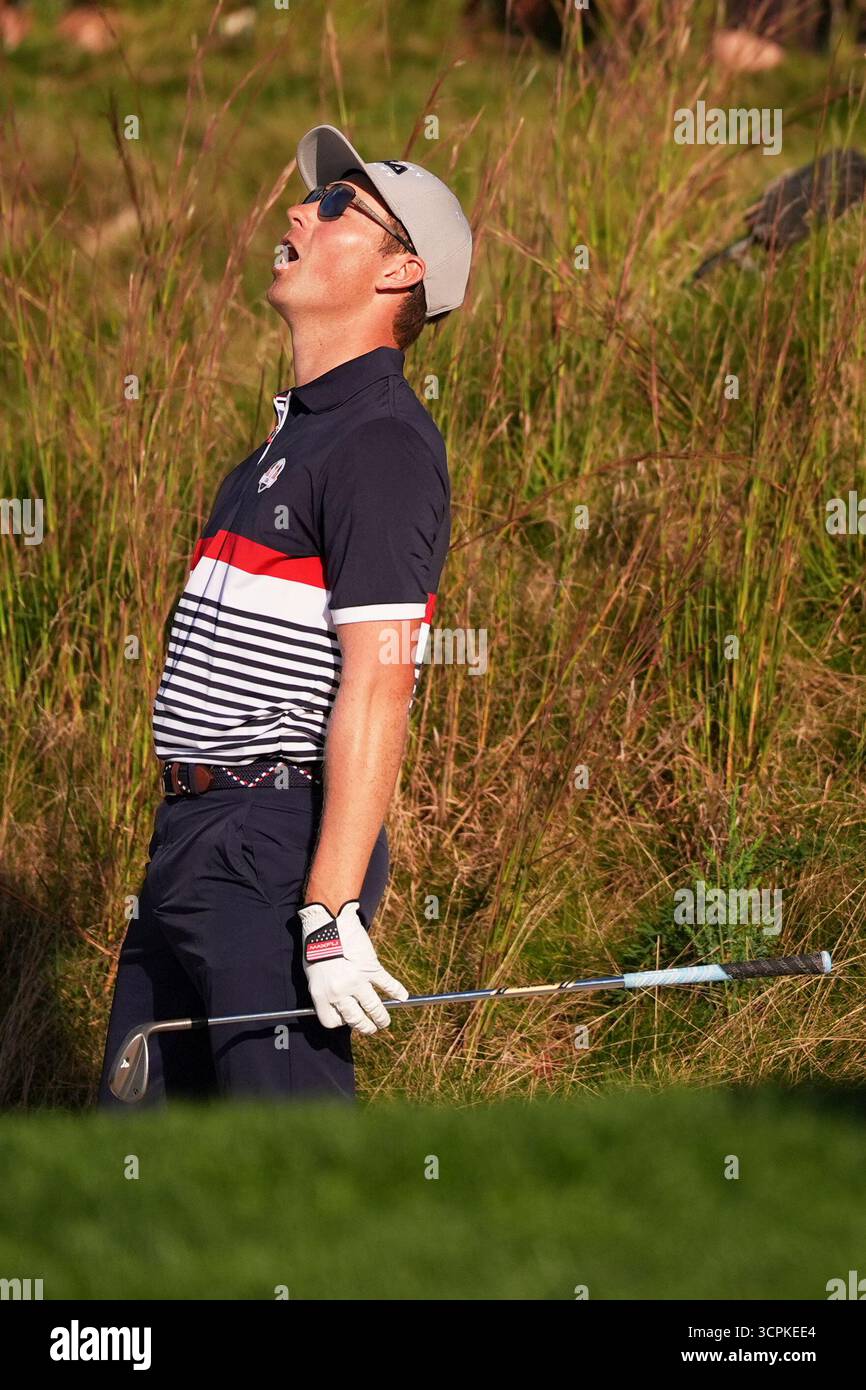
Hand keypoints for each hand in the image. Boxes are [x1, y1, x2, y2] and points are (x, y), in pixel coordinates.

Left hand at [298, 900, 408, 1033]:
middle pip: (355, 1019)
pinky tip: (402, 997)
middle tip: (371, 1028)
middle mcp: (339, 992)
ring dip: (381, 1017)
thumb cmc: (316, 947)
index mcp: (321, 995)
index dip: (340, 1022)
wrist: (328, 923)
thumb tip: (336, 1003)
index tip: (346, 1019)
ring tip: (384, 1021)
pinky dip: (397, 992)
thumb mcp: (313, 974)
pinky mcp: (371, 968)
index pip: (331, 1021)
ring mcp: (356, 981)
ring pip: (373, 1007)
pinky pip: (387, 984)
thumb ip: (324, 991)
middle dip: (365, 1026)